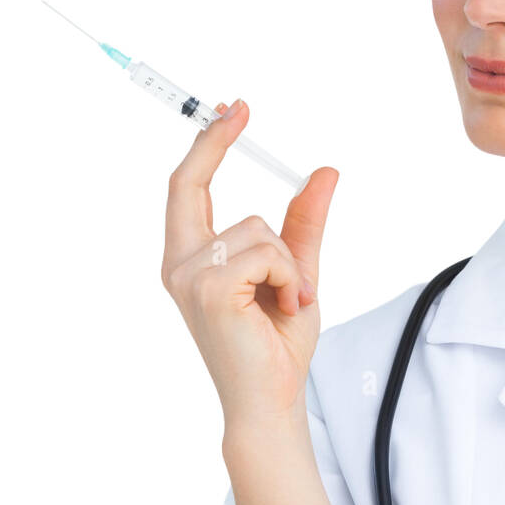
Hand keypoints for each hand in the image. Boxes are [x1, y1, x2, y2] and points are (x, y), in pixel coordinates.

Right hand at [161, 98, 338, 430]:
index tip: (229, 110)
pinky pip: (270, 252)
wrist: (272, 399)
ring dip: (290, 263)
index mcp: (189, 258)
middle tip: (239, 106)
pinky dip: (293, 278)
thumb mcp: (295, 270)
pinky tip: (287, 308)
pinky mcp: (211, 289)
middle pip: (194, 184)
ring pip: (259, 228)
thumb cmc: (275, 343)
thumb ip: (304, 223)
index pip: (187, 189)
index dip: (205, 146)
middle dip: (215, 140)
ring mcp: (190, 276)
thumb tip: (325, 172)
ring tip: (288, 301)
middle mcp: (179, 264)